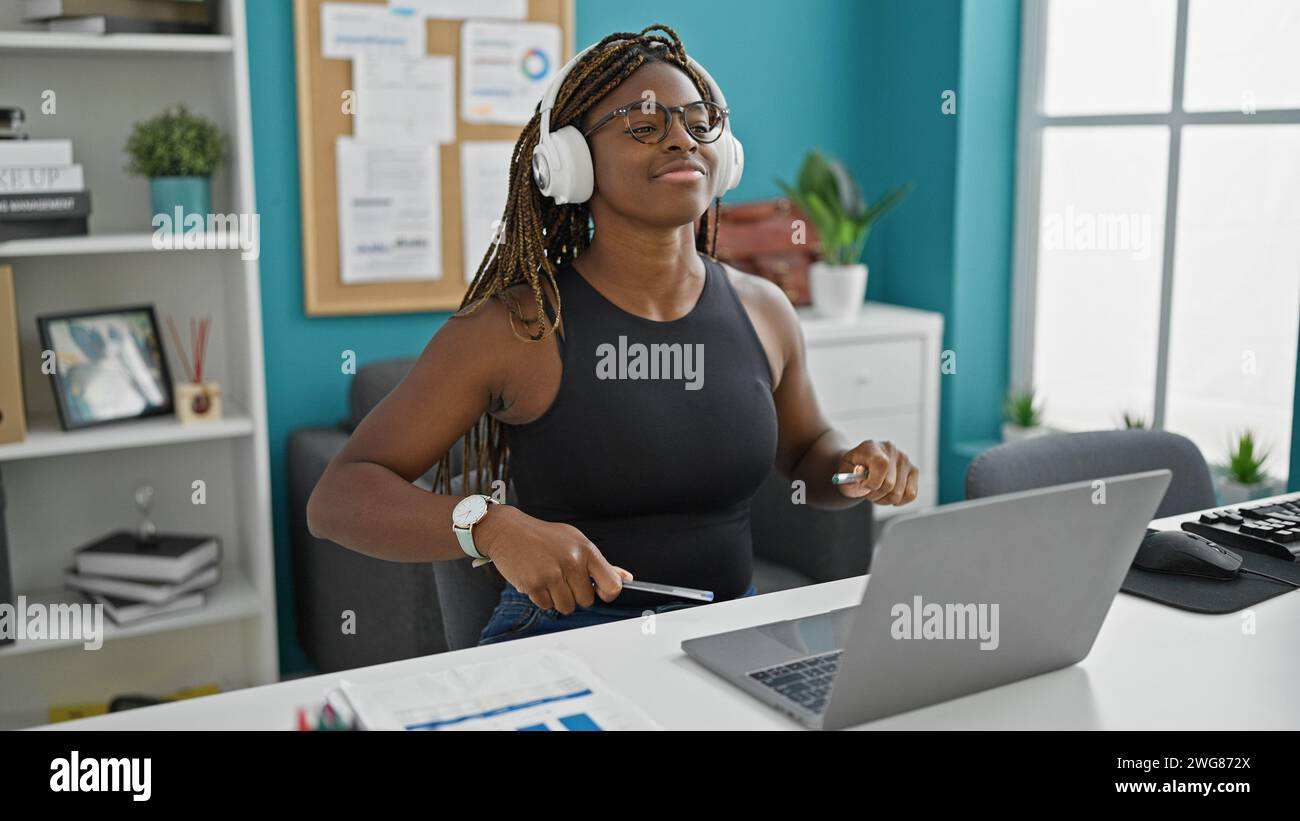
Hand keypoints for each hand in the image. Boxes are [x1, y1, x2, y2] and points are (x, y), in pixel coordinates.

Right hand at [473, 504, 632, 613]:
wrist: (507, 531)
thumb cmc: (542, 537)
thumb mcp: (574, 541)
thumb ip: (599, 563)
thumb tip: (625, 578)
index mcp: (585, 550)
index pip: (612, 585)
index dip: (606, 593)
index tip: (599, 591)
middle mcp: (571, 562)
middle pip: (587, 600)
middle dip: (575, 594)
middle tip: (563, 579)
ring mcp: (553, 574)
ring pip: (567, 606)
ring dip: (558, 598)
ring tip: (549, 579)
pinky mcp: (535, 584)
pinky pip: (547, 606)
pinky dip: (542, 598)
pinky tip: (537, 581)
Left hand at [835, 440, 917, 505]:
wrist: (858, 465)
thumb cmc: (851, 471)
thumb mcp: (844, 475)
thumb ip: (851, 480)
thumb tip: (864, 481)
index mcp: (871, 446)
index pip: (881, 464)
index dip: (873, 482)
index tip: (863, 486)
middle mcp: (891, 450)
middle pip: (889, 484)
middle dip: (874, 495)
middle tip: (866, 492)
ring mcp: (904, 459)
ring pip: (898, 493)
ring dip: (884, 500)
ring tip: (875, 492)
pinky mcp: (913, 470)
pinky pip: (911, 494)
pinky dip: (898, 501)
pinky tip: (887, 495)